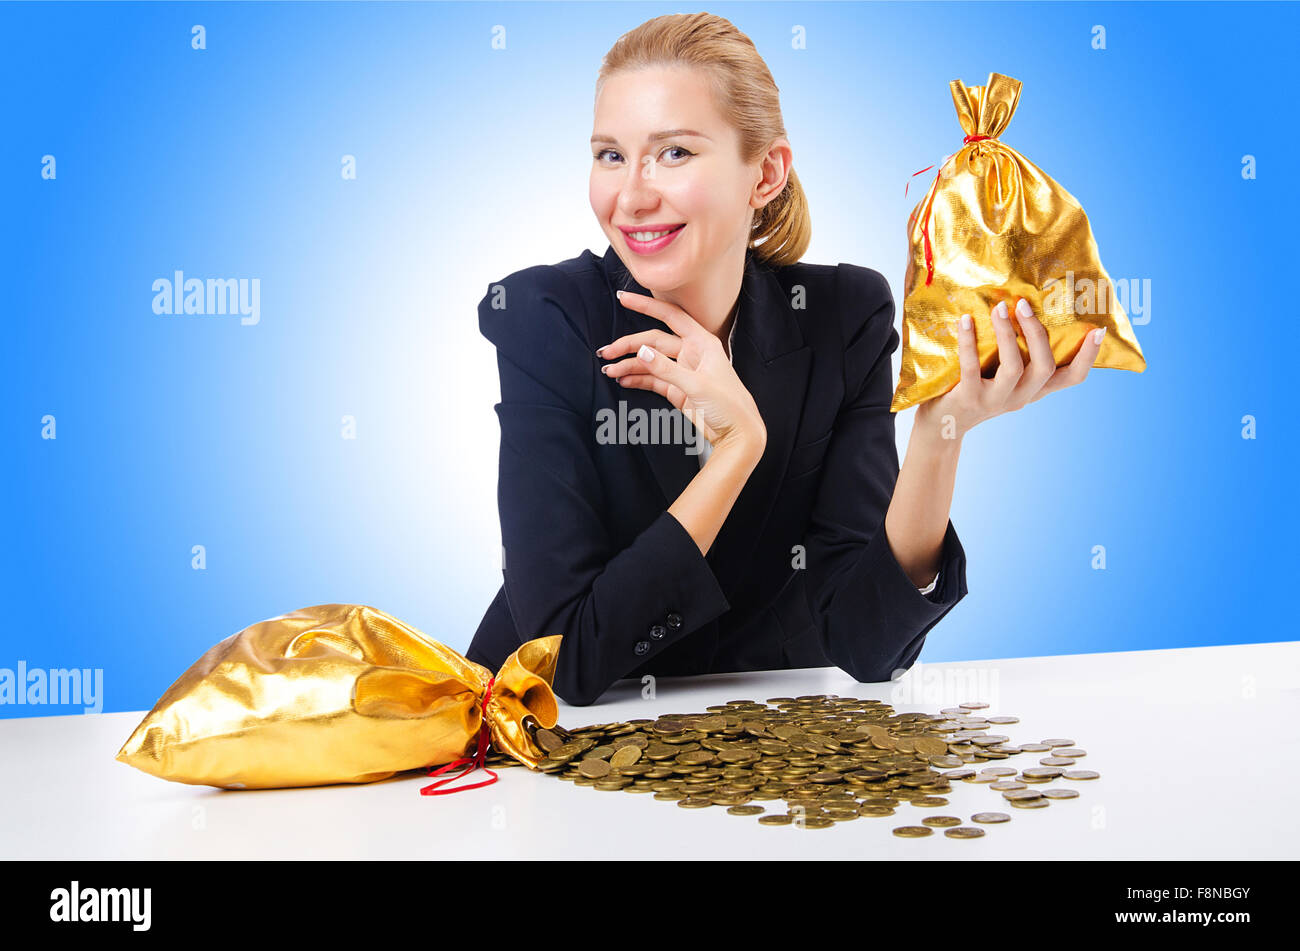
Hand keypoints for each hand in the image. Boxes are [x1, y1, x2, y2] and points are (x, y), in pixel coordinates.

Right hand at [598, 290, 766, 457]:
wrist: (737, 434)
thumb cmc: (729, 405)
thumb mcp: (697, 385)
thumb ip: (667, 368)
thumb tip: (641, 352)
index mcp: (702, 343)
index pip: (670, 316)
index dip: (646, 306)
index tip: (623, 299)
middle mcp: (691, 353)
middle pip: (653, 342)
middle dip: (629, 346)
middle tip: (607, 353)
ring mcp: (683, 371)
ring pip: (650, 362)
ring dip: (629, 365)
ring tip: (609, 370)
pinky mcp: (677, 389)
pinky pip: (652, 380)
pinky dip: (637, 380)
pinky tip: (623, 380)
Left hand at [914, 297, 1106, 439]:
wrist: (942, 427)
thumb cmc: (975, 391)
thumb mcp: (1003, 378)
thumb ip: (1019, 355)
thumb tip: (1026, 307)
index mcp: (1033, 390)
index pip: (1071, 378)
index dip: (1088, 357)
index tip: (1099, 330)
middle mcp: (1020, 397)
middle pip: (1044, 368)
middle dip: (1037, 334)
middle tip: (1024, 305)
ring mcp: (994, 401)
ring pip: (1013, 367)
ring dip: (1007, 334)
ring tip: (1000, 308)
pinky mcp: (968, 399)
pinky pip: (971, 367)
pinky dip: (969, 341)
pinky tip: (965, 320)